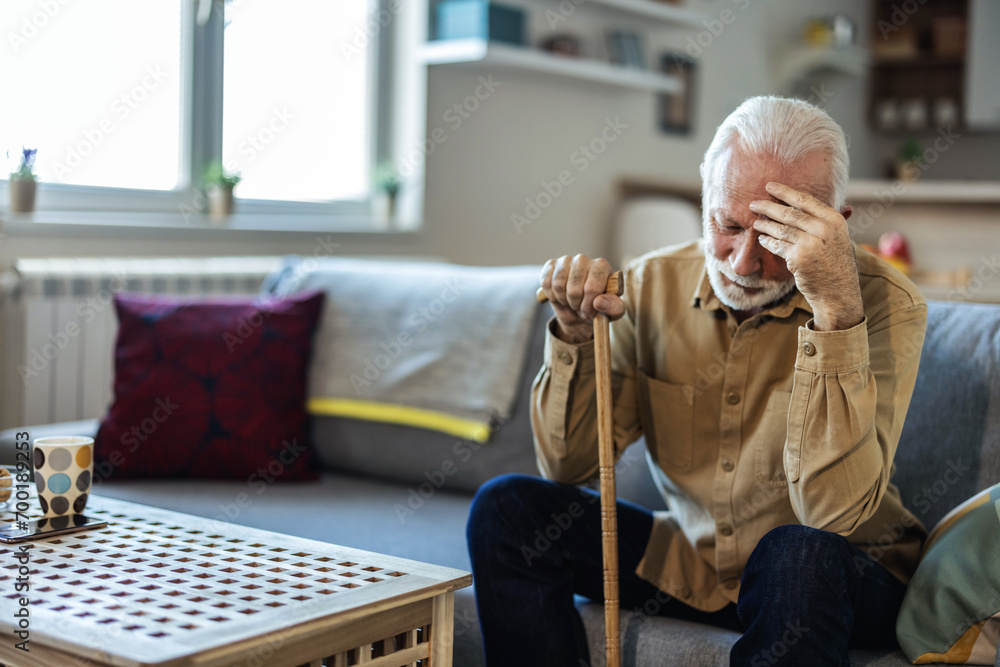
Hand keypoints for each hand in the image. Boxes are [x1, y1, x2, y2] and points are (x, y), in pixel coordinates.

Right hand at [540, 254, 625, 342]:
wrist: (581, 308)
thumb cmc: (600, 307)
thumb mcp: (614, 311)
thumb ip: (614, 307)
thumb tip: (599, 302)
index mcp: (602, 266)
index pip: (592, 287)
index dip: (588, 306)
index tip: (590, 312)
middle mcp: (584, 259)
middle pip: (574, 289)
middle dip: (576, 304)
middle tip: (580, 307)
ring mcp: (566, 260)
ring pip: (558, 285)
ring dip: (563, 300)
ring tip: (571, 301)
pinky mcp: (551, 265)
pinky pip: (546, 283)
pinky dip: (552, 295)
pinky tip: (560, 295)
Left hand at [750, 182, 863, 331]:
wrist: (839, 292)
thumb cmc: (837, 264)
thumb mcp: (838, 238)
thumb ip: (824, 221)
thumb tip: (804, 202)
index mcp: (834, 220)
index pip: (805, 200)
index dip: (785, 192)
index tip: (770, 186)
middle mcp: (823, 229)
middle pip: (789, 213)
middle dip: (768, 207)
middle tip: (753, 204)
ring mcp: (810, 244)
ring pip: (781, 229)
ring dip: (765, 225)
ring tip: (755, 222)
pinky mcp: (798, 258)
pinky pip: (777, 246)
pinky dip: (768, 242)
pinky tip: (762, 239)